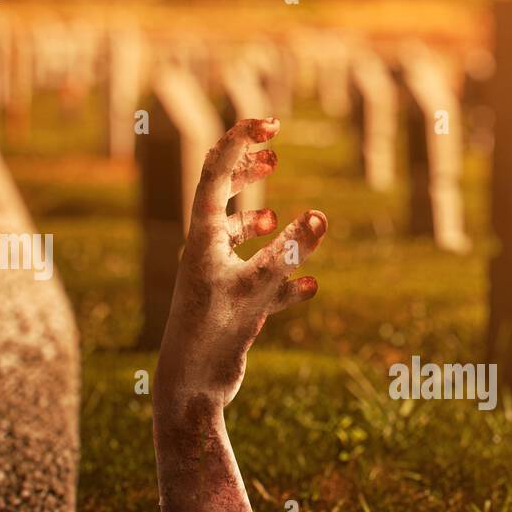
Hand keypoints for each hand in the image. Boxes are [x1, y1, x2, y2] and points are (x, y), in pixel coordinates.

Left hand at [158, 117, 326, 407]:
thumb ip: (289, 252)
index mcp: (203, 236)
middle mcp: (205, 252)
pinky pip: (257, 281)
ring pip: (235, 237)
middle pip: (220, 195)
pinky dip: (281, 275)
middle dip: (245, 169)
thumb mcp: (258, 290)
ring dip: (255, 217)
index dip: (241, 140)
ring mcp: (217, 280)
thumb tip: (321, 215)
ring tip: (273, 208)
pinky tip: (310, 285)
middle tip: (272, 148)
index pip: (216, 171)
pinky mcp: (230, 307)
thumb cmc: (215, 335)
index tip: (272, 123)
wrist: (190, 389)